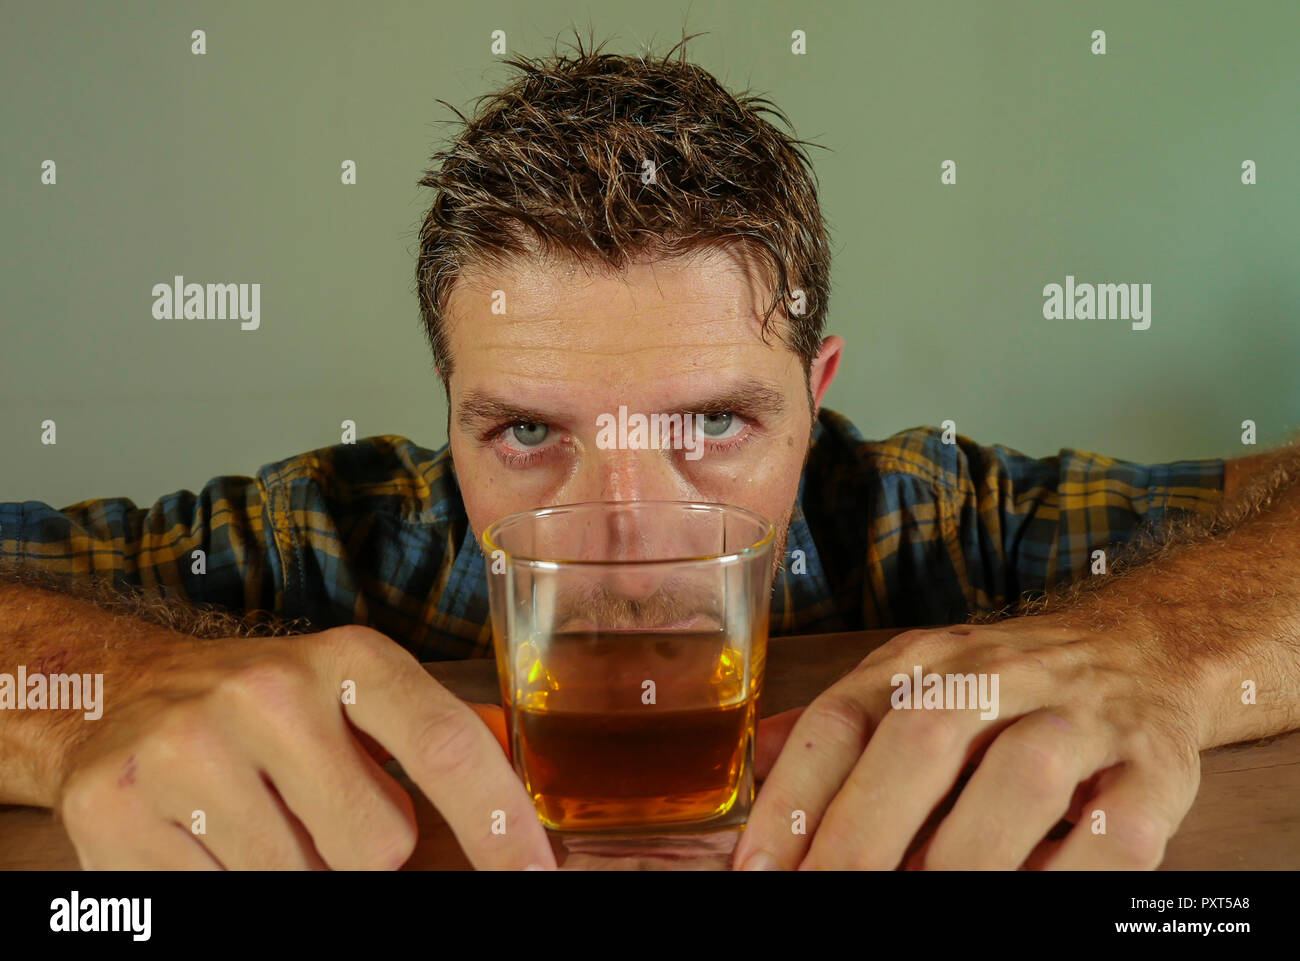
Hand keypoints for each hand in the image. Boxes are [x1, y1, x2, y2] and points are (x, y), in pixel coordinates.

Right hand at [56, 625, 553, 869]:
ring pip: (299, 884)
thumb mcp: (354, 698)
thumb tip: (520, 836)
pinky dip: (223, 882)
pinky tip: (203, 836)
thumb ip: (425, 747)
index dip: (499, 820)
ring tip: (257, 819)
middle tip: (315, 810)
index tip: (536, 871)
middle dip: (361, 852)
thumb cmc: (268, 709)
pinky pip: (216, 898)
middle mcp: (268, 692)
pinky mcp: (114, 809)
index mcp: (347, 659)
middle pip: (378, 847)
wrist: (121, 692)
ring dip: (293, 870)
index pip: (445, 745)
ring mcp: (186, 749)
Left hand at [736, 615, 1204, 868]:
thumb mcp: (914, 681)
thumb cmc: (1006, 685)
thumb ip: (842, 728)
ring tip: (919, 901)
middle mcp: (997, 676)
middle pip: (922, 741)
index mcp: (923, 661)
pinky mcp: (1154, 767)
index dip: (793, 798)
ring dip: (963, 855)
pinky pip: (1116, 827)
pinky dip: (1069, 874)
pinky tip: (1026, 894)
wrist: (1145, 647)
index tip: (757, 869)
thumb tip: (757, 776)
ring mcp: (1081, 718)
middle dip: (864, 833)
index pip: (843, 719)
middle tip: (827, 896)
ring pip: (1021, 779)